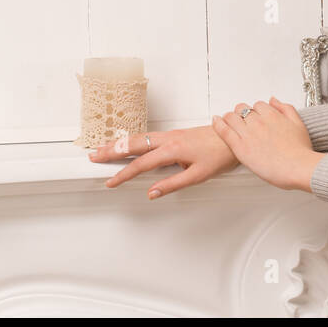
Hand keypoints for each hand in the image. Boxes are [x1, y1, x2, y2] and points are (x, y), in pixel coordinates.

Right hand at [90, 124, 238, 200]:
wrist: (234, 135)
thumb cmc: (220, 154)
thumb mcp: (198, 175)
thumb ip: (172, 184)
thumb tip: (152, 193)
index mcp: (172, 149)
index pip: (141, 164)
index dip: (124, 174)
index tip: (111, 182)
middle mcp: (168, 139)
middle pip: (134, 144)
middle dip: (112, 150)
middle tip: (94, 156)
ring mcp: (171, 134)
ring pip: (139, 138)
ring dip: (120, 143)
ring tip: (103, 148)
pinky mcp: (174, 133)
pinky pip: (148, 135)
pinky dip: (132, 139)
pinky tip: (128, 142)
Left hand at [212, 97, 323, 191]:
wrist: (298, 167)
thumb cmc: (300, 151)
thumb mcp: (298, 123)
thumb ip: (285, 108)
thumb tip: (274, 100)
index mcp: (272, 115)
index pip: (257, 105)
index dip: (255, 111)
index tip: (255, 116)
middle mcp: (259, 122)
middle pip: (243, 109)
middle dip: (241, 113)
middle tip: (241, 120)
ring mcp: (248, 134)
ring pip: (231, 117)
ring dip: (229, 117)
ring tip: (228, 122)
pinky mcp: (240, 147)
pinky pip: (224, 131)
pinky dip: (218, 124)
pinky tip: (216, 121)